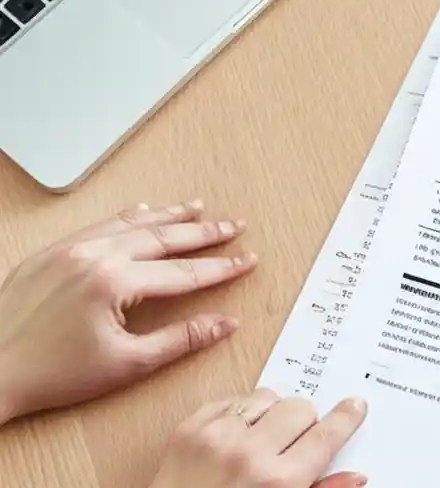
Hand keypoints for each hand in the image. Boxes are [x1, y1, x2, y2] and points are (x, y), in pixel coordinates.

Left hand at [0, 201, 257, 424]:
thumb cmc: (50, 374)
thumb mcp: (126, 364)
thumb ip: (180, 340)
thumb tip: (224, 324)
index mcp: (114, 282)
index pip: (184, 272)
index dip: (221, 268)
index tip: (247, 261)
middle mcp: (94, 256)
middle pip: (163, 238)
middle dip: (203, 233)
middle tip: (233, 227)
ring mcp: (69, 251)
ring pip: (131, 224)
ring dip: (169, 216)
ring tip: (198, 208)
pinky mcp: (49, 254)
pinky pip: (98, 225)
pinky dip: (127, 217)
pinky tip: (142, 211)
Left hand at [150, 389, 367, 487]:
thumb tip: (357, 477)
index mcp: (279, 483)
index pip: (327, 435)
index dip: (346, 418)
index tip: (354, 406)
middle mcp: (249, 455)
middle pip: (301, 408)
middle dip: (304, 423)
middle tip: (293, 442)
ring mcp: (216, 437)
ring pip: (268, 396)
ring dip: (271, 413)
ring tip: (261, 438)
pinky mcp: (190, 428)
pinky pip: (231, 399)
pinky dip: (239, 413)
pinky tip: (236, 436)